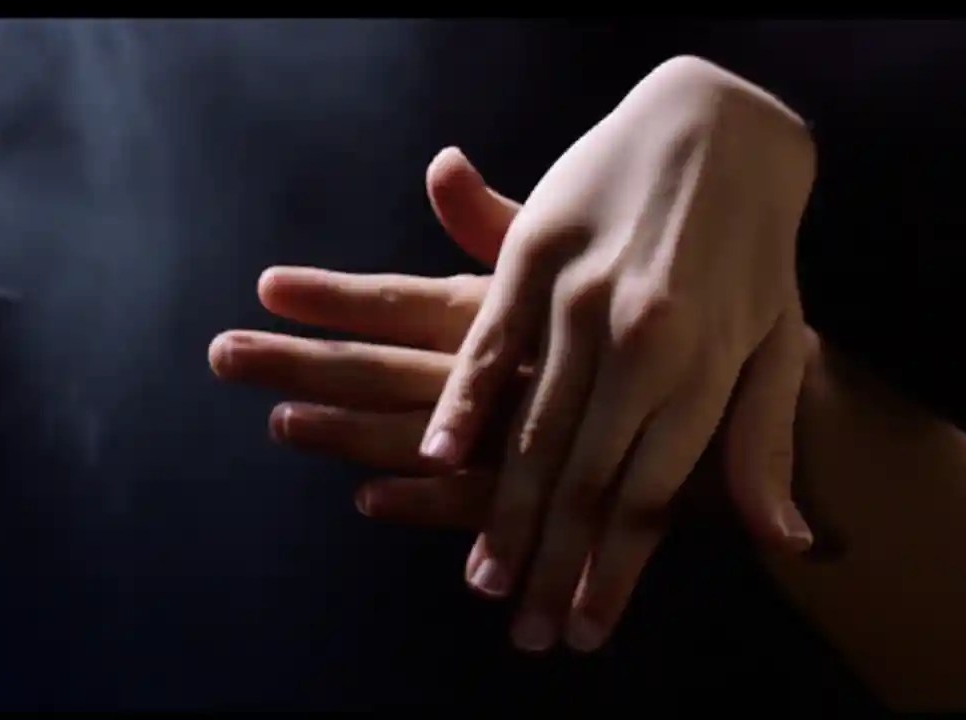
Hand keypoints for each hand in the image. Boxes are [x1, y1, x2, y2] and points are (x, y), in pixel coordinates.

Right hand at [415, 57, 816, 651]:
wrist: (720, 124)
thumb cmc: (754, 245)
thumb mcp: (777, 341)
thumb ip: (764, 442)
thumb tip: (787, 544)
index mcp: (699, 370)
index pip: (644, 499)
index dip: (611, 574)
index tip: (582, 631)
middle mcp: (635, 345)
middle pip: (580, 482)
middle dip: (550, 566)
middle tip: (521, 629)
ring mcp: (578, 303)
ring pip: (527, 433)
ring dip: (499, 516)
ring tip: (481, 581)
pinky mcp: (531, 259)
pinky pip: (483, 350)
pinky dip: (456, 413)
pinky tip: (424, 467)